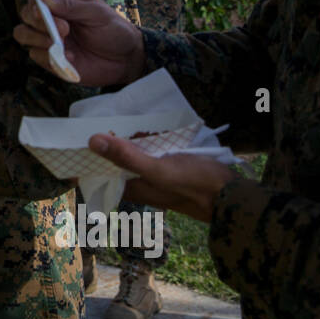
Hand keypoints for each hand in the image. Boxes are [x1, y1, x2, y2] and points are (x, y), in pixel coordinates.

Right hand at [13, 0, 144, 86]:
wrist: (126, 59)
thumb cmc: (113, 30)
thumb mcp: (96, 13)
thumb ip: (69, 6)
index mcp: (60, 2)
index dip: (34, 3)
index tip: (42, 11)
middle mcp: (50, 20)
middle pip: (25, 16)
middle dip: (37, 22)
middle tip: (63, 29)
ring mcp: (49, 40)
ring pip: (22, 34)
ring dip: (36, 38)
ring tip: (58, 44)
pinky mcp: (51, 60)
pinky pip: (37, 56)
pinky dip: (49, 57)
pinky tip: (70, 57)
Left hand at [86, 133, 234, 222]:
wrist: (233, 195)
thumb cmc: (195, 184)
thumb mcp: (159, 169)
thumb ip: (127, 157)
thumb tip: (92, 141)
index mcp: (132, 188)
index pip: (101, 171)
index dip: (93, 154)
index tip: (86, 132)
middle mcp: (141, 185)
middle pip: (117, 162)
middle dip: (114, 143)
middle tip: (115, 123)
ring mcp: (156, 177)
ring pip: (135, 156)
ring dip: (133, 141)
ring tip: (134, 125)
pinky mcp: (171, 169)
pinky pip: (153, 154)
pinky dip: (151, 143)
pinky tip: (154, 131)